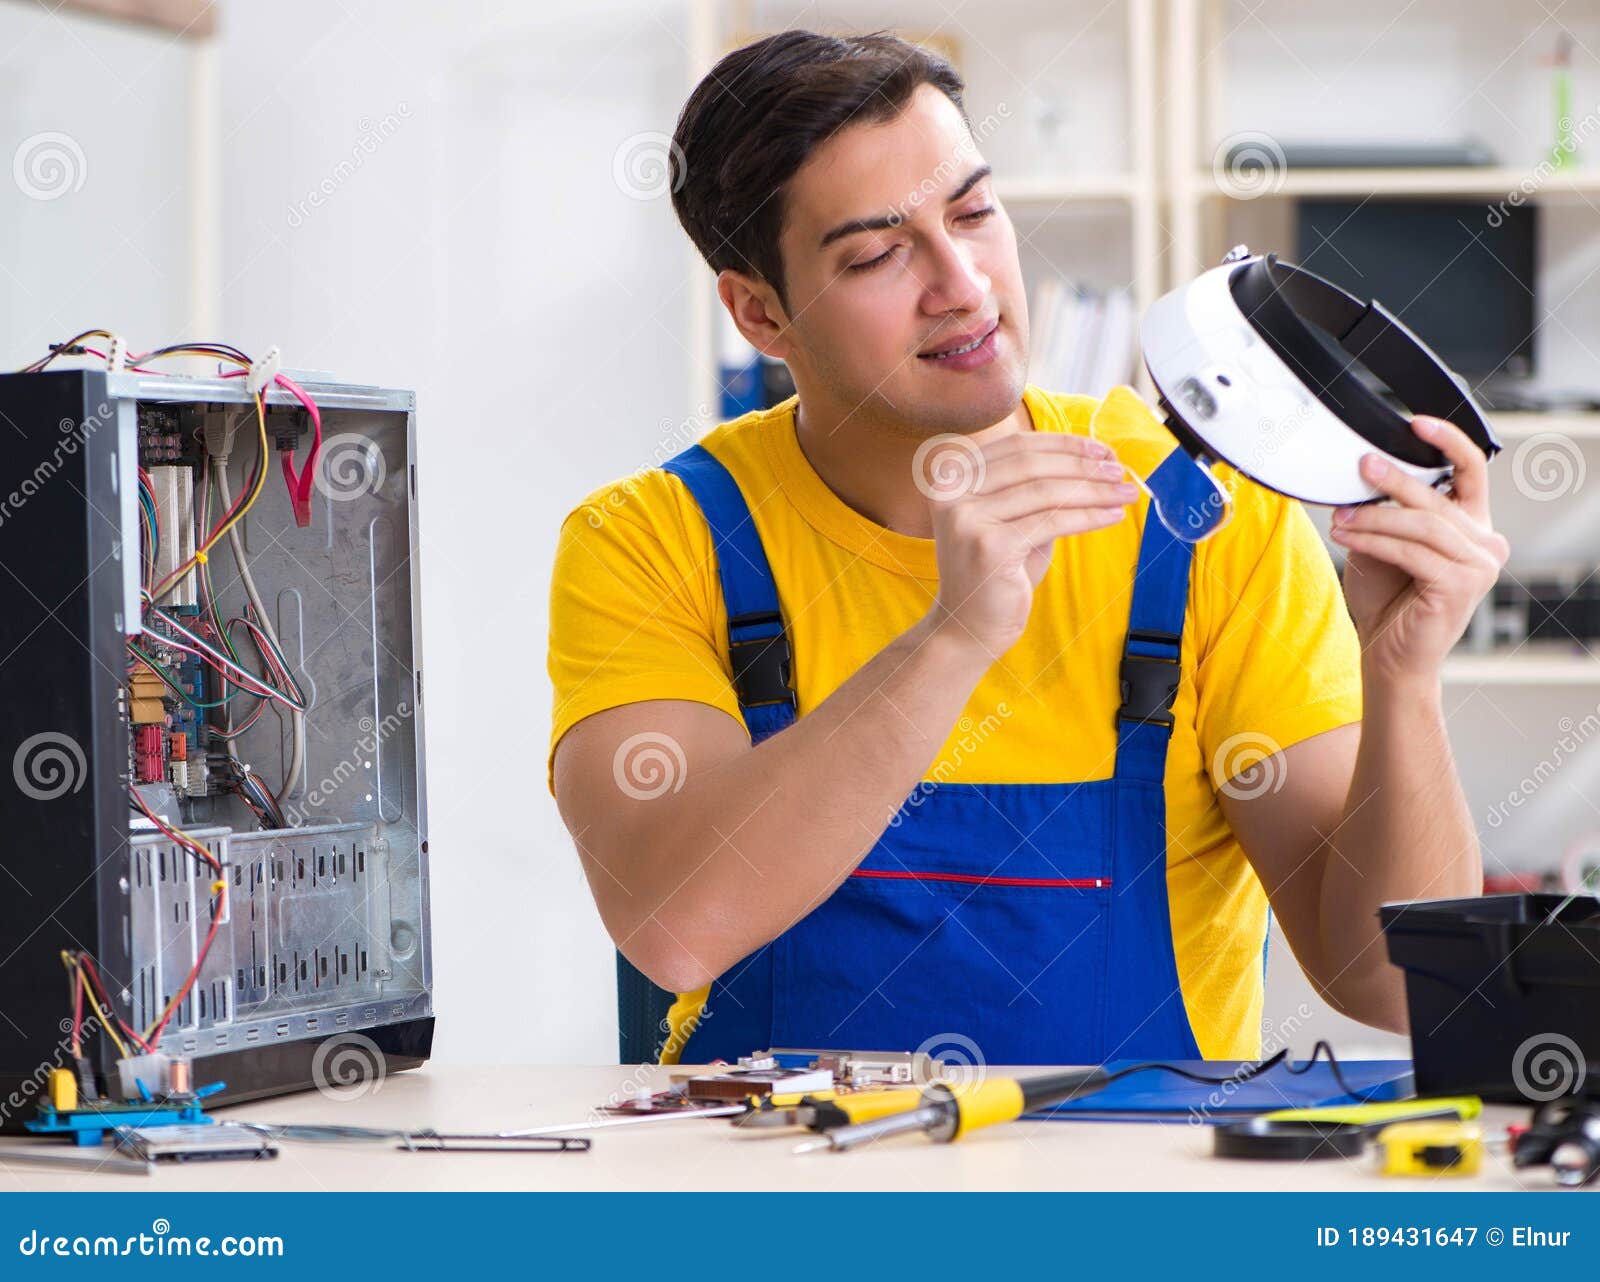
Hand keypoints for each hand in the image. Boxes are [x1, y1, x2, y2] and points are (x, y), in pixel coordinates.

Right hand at [920, 431, 1139, 658]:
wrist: (967, 626)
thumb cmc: (996, 571)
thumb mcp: (1014, 519)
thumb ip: (1039, 488)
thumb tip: (1096, 461)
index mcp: (952, 475)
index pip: (1018, 446)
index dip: (1064, 444)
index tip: (1102, 451)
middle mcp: (951, 491)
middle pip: (1032, 464)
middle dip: (1083, 465)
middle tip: (1120, 471)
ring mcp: (966, 517)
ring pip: (1046, 492)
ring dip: (1094, 490)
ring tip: (1126, 492)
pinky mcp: (989, 545)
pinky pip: (1051, 522)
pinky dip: (1088, 516)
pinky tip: (1113, 516)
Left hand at [1328, 415, 1508, 684]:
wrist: (1390, 656)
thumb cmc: (1387, 602)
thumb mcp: (1382, 544)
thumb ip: (1385, 513)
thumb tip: (1361, 478)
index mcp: (1472, 526)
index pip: (1472, 471)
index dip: (1448, 442)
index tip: (1416, 423)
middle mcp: (1484, 542)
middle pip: (1438, 498)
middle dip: (1393, 481)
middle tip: (1361, 466)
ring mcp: (1479, 565)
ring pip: (1422, 524)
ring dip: (1375, 517)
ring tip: (1341, 517)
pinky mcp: (1460, 585)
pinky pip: (1412, 551)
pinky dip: (1376, 540)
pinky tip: (1347, 536)